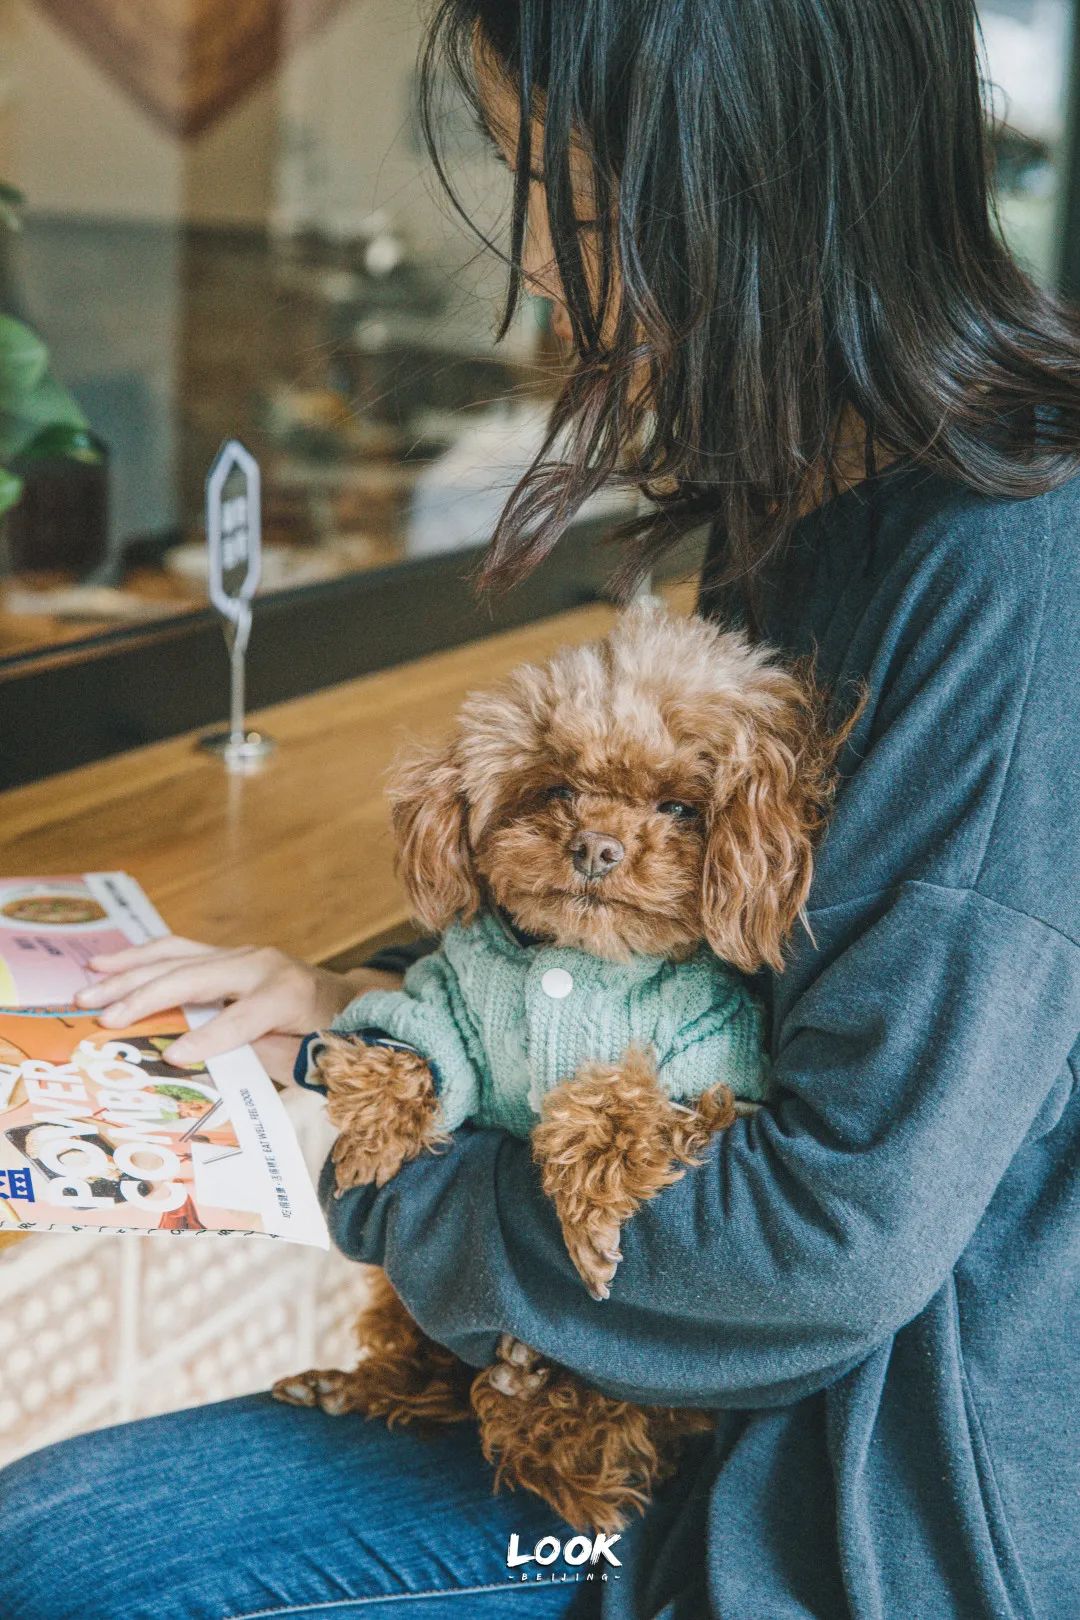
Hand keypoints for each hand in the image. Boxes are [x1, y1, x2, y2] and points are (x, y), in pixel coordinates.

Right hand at [74, 936, 402, 1081]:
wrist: (349, 1003)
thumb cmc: (326, 1039)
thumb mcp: (306, 1059)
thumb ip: (263, 1060)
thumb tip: (212, 1068)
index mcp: (289, 994)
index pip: (243, 1016)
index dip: (209, 1037)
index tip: (174, 1058)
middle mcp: (263, 965)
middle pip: (196, 976)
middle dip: (147, 997)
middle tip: (103, 1019)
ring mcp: (243, 954)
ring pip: (176, 956)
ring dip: (128, 971)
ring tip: (89, 984)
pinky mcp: (227, 954)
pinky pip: (176, 951)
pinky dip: (138, 957)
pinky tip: (105, 964)